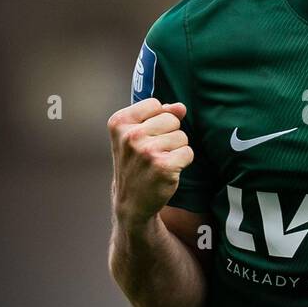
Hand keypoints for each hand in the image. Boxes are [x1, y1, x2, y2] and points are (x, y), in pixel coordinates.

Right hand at [108, 98, 193, 228]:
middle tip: (153, 153)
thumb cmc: (135, 165)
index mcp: (119, 123)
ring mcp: (147, 151)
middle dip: (169, 135)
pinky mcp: (163, 166)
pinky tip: (167, 171)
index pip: (155, 104)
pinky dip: (183, 162)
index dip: (157, 120)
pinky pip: (188, 152)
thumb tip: (181, 107)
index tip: (145, 137)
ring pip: (182, 136)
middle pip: (171, 119)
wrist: (131, 202)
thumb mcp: (136, 136)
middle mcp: (131, 135)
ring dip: (176, 150)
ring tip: (158, 162)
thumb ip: (158, 116)